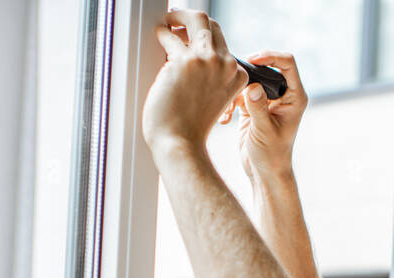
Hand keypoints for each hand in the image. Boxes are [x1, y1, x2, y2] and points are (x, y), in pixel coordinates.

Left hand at [142, 9, 247, 155]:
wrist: (180, 143)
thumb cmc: (190, 126)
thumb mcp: (214, 98)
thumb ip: (211, 76)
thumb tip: (191, 49)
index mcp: (235, 76)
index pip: (222, 43)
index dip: (204, 36)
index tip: (190, 35)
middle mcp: (225, 65)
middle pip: (211, 23)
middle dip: (191, 17)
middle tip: (176, 20)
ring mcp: (206, 61)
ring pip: (195, 18)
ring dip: (176, 18)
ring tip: (166, 25)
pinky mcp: (184, 61)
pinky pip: (170, 37)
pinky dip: (162, 34)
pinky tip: (158, 37)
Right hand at [217, 52, 308, 182]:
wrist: (263, 172)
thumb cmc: (271, 156)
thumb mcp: (264, 132)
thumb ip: (258, 108)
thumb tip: (252, 87)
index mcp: (294, 97)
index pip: (287, 63)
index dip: (270, 56)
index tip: (252, 60)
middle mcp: (282, 94)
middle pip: (265, 67)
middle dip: (246, 74)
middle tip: (232, 82)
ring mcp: (266, 99)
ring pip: (249, 80)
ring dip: (235, 91)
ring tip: (227, 109)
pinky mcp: (252, 106)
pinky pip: (239, 93)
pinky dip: (229, 102)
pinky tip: (225, 118)